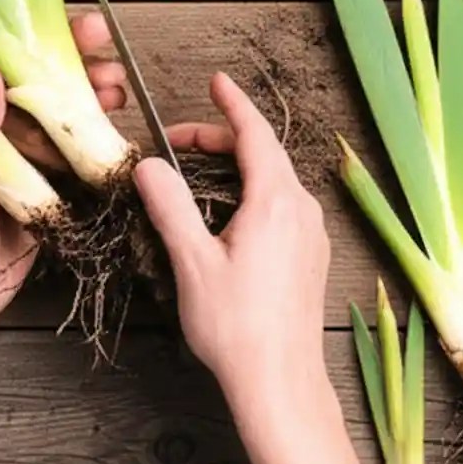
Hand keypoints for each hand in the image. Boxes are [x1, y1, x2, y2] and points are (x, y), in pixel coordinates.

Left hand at [0, 12, 126, 324]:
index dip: (28, 38)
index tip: (62, 26)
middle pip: (37, 84)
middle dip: (73, 63)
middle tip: (106, 54)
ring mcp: (23, 161)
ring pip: (61, 116)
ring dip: (90, 97)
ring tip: (118, 88)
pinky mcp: (46, 189)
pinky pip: (74, 156)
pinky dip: (97, 140)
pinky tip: (116, 128)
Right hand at [133, 73, 330, 401]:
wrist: (280, 381)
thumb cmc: (236, 325)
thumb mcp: (191, 260)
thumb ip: (170, 205)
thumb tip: (150, 166)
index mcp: (275, 201)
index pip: (255, 134)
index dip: (233, 104)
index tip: (216, 82)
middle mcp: (302, 210)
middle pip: (264, 155)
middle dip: (222, 139)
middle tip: (179, 140)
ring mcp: (312, 235)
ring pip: (275, 182)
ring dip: (237, 168)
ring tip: (196, 174)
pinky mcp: (311, 257)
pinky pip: (283, 208)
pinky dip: (252, 195)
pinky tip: (226, 216)